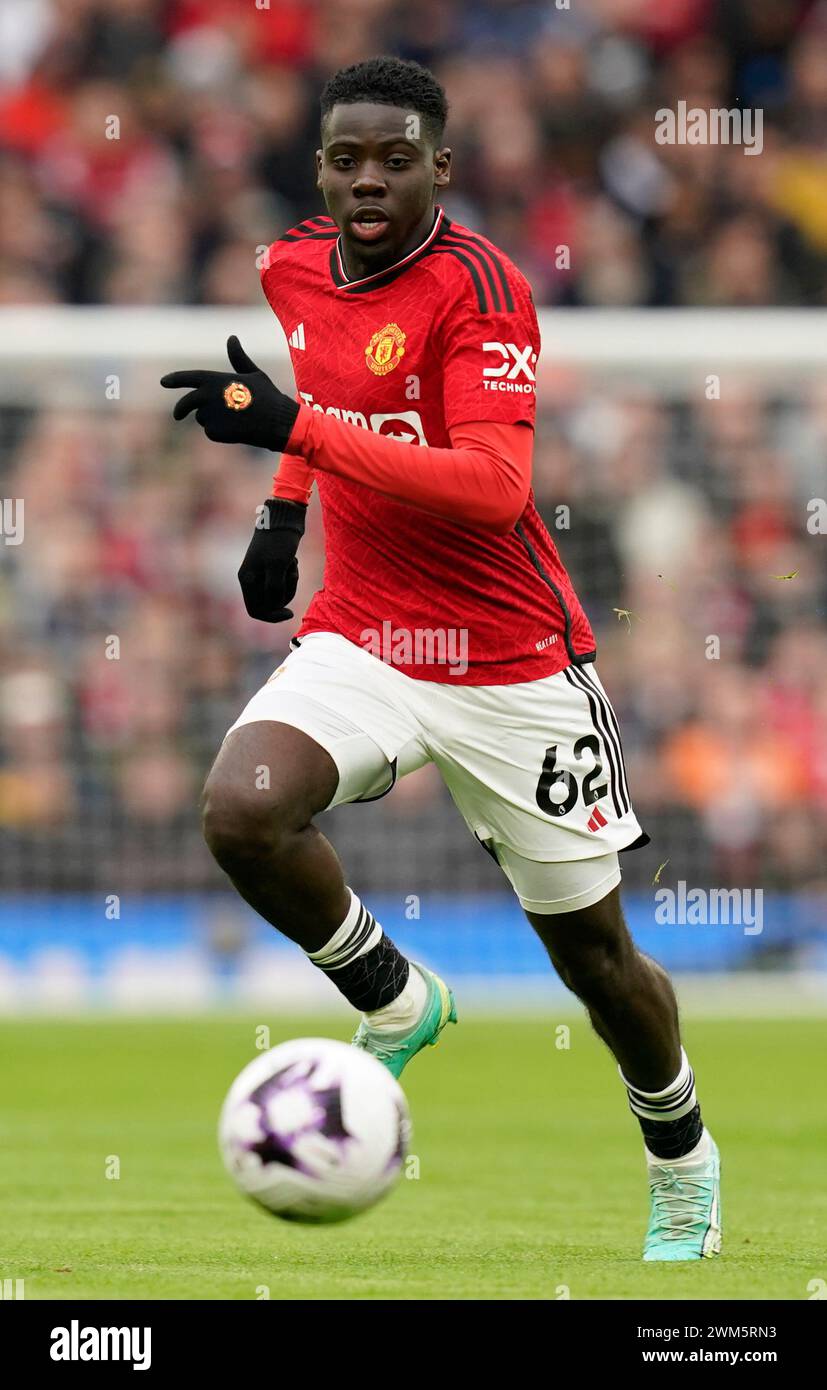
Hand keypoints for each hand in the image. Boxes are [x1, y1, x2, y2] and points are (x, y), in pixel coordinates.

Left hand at [160, 336, 299, 451]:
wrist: (278, 421)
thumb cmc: (268, 396)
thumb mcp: (253, 373)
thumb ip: (237, 358)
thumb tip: (232, 338)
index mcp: (214, 379)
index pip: (188, 377)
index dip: (174, 379)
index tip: (163, 382)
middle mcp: (207, 396)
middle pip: (186, 403)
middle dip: (180, 410)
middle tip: (177, 415)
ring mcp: (210, 414)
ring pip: (201, 418)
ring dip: (211, 420)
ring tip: (234, 419)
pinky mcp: (214, 431)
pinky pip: (210, 432)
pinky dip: (220, 433)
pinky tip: (236, 430)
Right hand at [237, 497, 306, 621]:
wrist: (284, 518)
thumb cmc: (280, 541)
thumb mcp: (277, 567)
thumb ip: (274, 590)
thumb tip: (275, 606)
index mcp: (246, 580)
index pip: (255, 611)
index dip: (272, 616)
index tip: (290, 613)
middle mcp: (250, 578)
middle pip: (268, 604)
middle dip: (284, 596)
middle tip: (292, 576)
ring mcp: (260, 572)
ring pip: (277, 594)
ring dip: (290, 584)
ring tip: (293, 565)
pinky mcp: (271, 566)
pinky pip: (282, 582)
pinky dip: (290, 576)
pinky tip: (293, 561)